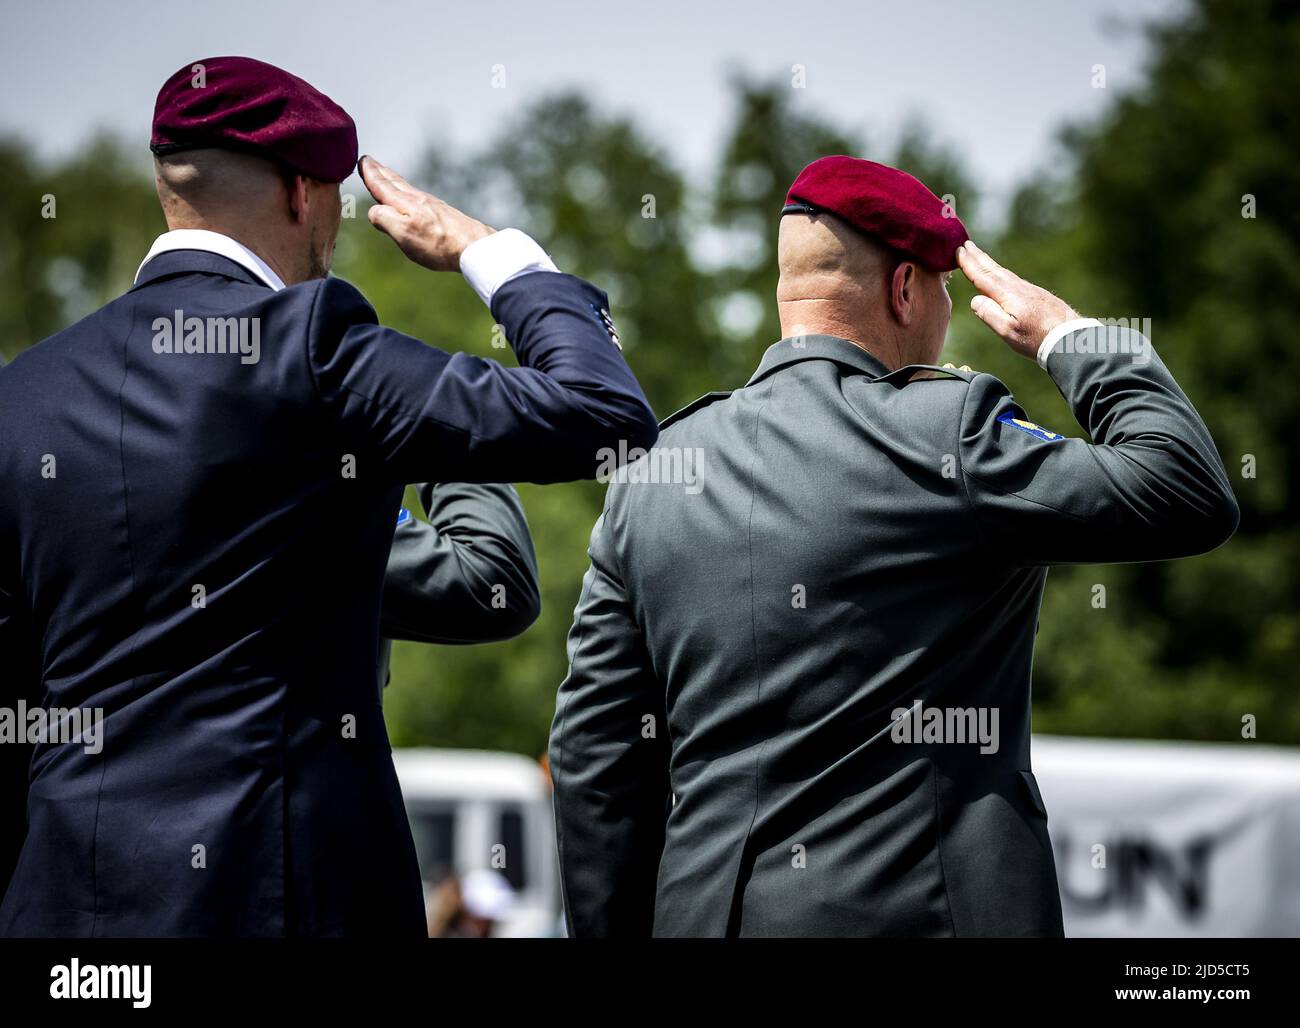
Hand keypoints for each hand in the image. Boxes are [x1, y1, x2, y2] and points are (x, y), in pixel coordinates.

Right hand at [359, 155, 494, 271]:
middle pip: (395, 182)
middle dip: (380, 171)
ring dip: (393, 179)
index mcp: (405, 203)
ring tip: (386, 175)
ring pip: (406, 188)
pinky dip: (408, 191)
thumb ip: (385, 220)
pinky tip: (412, 197)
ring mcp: (431, 205)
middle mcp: (417, 199)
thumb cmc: (438, 243)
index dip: (370, 174)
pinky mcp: (442, 213)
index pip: (382, 185)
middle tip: (369, 161)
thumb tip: (374, 211)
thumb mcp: (404, 234)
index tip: (362, 161)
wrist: (474, 246)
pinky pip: (418, 197)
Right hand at [956, 240, 1077, 359]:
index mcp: (1008, 295)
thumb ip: (990, 315)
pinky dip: (1000, 272)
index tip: (958, 250)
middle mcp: (1018, 287)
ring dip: (989, 263)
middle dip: (978, 257)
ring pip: (1003, 272)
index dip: (969, 264)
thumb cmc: (1037, 338)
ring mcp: (1029, 289)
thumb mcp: (1008, 332)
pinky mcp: (1036, 294)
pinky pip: (1012, 278)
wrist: (1069, 336)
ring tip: (979, 256)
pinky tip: (1001, 275)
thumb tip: (975, 300)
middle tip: (966, 244)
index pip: (983, 277)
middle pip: (993, 269)